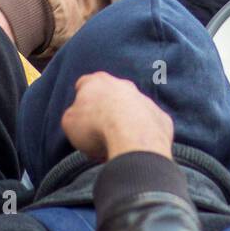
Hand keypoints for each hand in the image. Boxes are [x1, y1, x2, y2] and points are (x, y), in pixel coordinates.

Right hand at [60, 72, 174, 162]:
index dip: (80, 100)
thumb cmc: (96, 128)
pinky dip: (143, 135)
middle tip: (99, 133)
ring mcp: (144, 100)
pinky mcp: (160, 117)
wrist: (133, 139)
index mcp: (97, 81)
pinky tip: (136, 149)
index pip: (84, 85)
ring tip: (118, 145)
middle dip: (105, 110)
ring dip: (126, 123)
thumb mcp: (69, 123)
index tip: (80, 116)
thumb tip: (78, 118)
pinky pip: (150, 126)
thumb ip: (73, 115)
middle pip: (111, 95)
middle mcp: (122, 85)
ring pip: (132, 110)